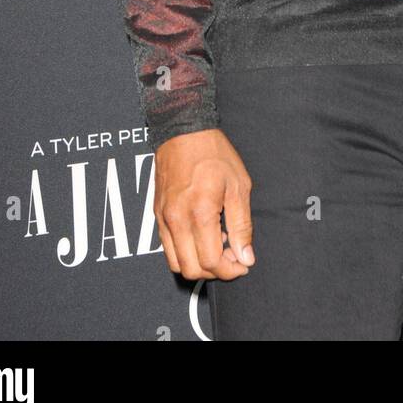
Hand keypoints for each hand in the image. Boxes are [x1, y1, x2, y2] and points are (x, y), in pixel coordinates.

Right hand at [153, 128, 255, 279]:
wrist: (183, 130)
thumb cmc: (214, 154)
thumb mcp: (238, 185)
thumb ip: (241, 225)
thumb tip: (245, 257)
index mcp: (200, 213)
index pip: (211, 262)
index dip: (230, 270)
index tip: (243, 263)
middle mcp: (177, 220)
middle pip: (192, 270)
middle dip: (215, 272)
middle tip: (231, 256)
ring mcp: (163, 218)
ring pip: (176, 264)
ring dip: (198, 265)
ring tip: (217, 245)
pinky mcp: (157, 214)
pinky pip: (167, 248)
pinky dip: (184, 253)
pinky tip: (201, 236)